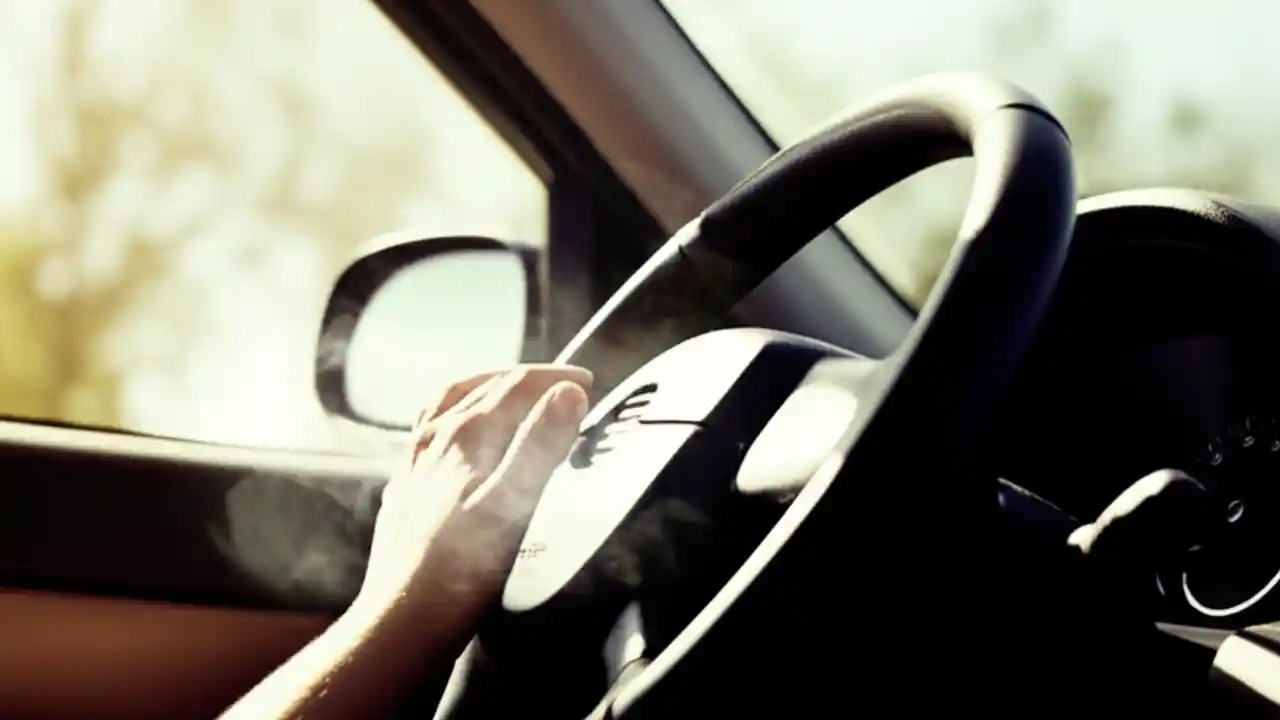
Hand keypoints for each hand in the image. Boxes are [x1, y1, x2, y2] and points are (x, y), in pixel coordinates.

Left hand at [357, 365, 591, 628]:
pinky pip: (430, 429)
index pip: (516, 385)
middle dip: (529, 381)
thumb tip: (567, 393)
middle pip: (486, 387)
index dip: (556, 378)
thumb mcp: (512, 504)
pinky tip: (462, 433)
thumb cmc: (460, 570)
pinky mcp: (405, 486)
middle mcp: (434, 439)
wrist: (404, 617)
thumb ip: (540, 445)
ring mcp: (415, 461)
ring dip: (489, 388)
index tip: (588, 383)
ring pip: (452, 403)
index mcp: (464, 436)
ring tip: (513, 390)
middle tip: (562, 386)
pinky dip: (457, 415)